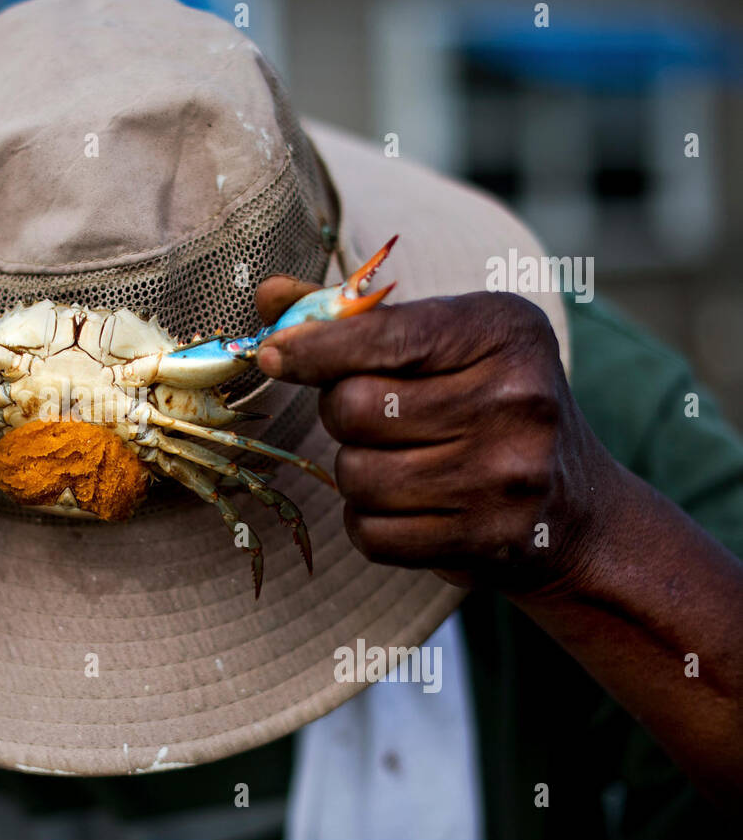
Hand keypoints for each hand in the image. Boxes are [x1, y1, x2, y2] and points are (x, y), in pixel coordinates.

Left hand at [254, 281, 614, 595]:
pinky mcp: (487, 541)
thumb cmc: (486, 404)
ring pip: (355, 475)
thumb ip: (354, 316)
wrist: (572, 509)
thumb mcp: (443, 341)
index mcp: (505, 331)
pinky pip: (371, 534)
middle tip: (374, 416)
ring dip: (356, 472)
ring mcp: (506, 476)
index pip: (384, 336)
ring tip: (399, 462)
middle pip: (353, 408)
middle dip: (342, 414)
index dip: (313, 347)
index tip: (273, 353)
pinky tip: (408, 507)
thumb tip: (268, 298)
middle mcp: (517, 399)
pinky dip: (369, 523)